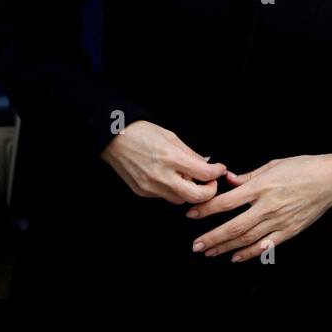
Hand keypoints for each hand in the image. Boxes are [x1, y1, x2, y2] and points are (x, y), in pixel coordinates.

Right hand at [100, 120, 227, 204]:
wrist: (112, 138)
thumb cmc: (140, 131)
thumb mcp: (170, 136)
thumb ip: (189, 153)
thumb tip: (206, 164)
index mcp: (171, 158)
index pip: (204, 174)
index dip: (216, 173)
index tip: (219, 169)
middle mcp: (161, 176)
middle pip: (196, 197)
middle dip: (209, 191)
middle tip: (210, 182)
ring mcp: (151, 187)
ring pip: (181, 200)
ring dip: (188, 192)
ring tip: (186, 178)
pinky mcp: (142, 192)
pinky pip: (164, 197)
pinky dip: (171, 190)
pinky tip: (167, 177)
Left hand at [185, 154, 331, 261]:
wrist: (331, 180)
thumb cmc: (302, 167)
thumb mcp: (272, 165)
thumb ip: (248, 176)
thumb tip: (227, 179)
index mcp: (261, 187)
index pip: (227, 202)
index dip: (207, 209)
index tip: (191, 215)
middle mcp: (268, 206)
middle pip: (234, 226)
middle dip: (212, 237)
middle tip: (195, 245)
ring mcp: (279, 221)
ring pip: (247, 239)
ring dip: (225, 247)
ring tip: (209, 252)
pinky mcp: (290, 231)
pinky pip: (266, 246)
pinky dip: (250, 253)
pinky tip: (236, 257)